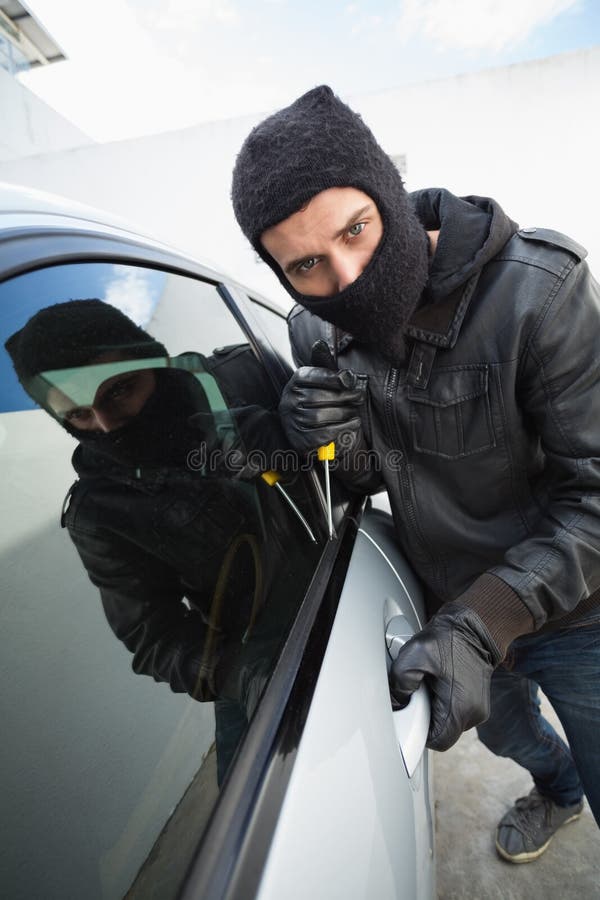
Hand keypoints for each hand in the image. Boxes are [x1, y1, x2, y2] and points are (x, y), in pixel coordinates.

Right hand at [278, 366, 366, 454]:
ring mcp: (293, 421)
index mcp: (294, 385)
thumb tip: (348, 377)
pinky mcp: (301, 439)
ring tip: (354, 410)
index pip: (310, 377)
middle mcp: (289, 402)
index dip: (330, 378)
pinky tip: (353, 424)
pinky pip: (323, 433)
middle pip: (316, 397)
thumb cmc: (313, 404)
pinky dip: (342, 428)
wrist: (301, 429)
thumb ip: (331, 380)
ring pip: (319, 416)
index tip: (347, 380)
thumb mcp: (317, 387)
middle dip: (342, 396)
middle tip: (358, 396)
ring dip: (342, 413)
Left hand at [389, 604, 501, 750]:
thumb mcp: (414, 655)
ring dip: (435, 708)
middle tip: (418, 694)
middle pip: (443, 732)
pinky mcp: (477, 699)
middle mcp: (474, 713)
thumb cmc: (450, 639)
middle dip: (426, 717)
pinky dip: (444, 701)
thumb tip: (396, 702)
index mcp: (460, 708)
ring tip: (429, 684)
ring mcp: (478, 707)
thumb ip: (400, 683)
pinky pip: (456, 710)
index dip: (419, 732)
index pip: (437, 741)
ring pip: (449, 721)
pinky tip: (438, 682)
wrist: (475, 625)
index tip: (410, 716)